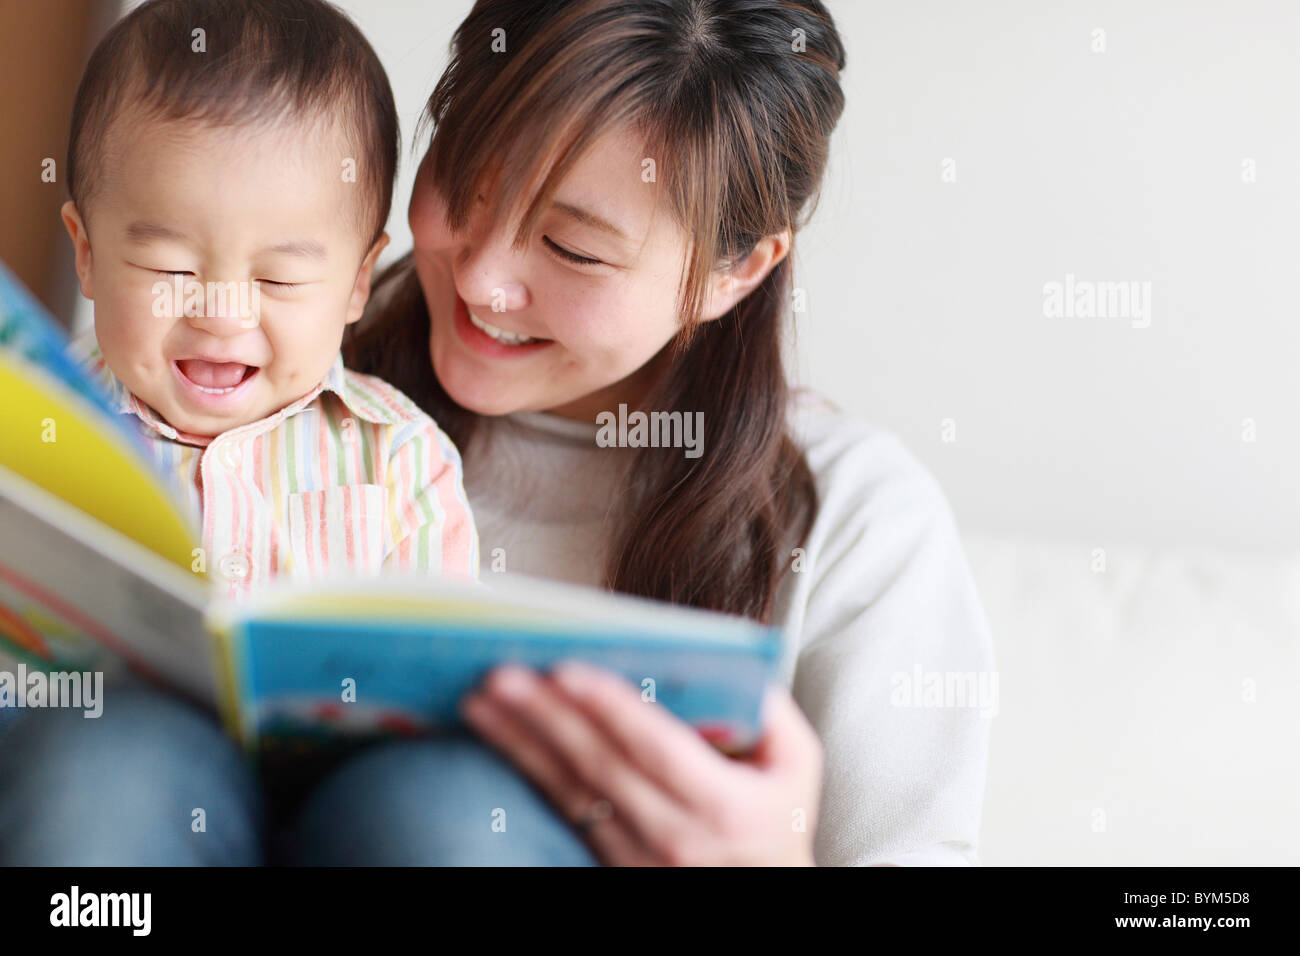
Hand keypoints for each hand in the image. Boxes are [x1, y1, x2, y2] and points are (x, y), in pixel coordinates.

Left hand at [459, 660, 823, 865]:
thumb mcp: (797, 760)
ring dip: (519, 744)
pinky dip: (528, 774)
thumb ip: (767, 706)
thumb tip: (717, 655)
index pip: (655, 748)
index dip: (609, 706)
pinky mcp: (612, 867)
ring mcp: (638, 860)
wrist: (769, 895)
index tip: (567, 669)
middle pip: (598, 766)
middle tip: (500, 674)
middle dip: (545, 717)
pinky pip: (564, 814)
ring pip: (569, 792)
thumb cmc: (781, 816)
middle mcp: (675, 837)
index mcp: (724, 806)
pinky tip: (501, 741)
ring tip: (479, 702)